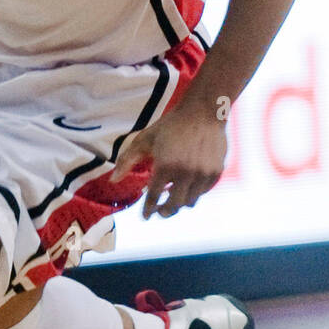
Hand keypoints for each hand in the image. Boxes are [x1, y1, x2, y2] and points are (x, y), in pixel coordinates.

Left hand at [108, 95, 227, 218]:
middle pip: (174, 205)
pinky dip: (194, 193)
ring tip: (174, 197)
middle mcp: (185, 173)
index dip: (148, 210)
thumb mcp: (144, 139)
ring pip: (190, 202)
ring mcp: (203, 174)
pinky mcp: (216, 172)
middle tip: (159, 211)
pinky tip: (187, 185)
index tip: (146, 216)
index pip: (154, 198)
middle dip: (164, 212)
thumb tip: (113, 180)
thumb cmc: (171, 125)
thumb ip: (126, 160)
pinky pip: (203, 192)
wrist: (203, 112)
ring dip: (180, 203)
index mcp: (165, 165)